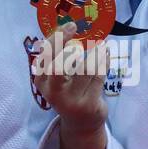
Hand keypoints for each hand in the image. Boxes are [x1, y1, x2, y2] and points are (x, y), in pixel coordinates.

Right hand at [32, 21, 109, 135]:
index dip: (56, 39)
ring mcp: (70, 100)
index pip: (45, 57)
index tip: (70, 26)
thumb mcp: (58, 76)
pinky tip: (106, 54)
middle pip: (58, 66)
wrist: (81, 122)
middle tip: (77, 27)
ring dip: (95, 53)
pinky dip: (103, 62)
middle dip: (67, 43)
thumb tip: (68, 26)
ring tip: (101, 44)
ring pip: (84, 69)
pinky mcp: (87, 104)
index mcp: (42, 81)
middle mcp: (53, 91)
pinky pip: (98, 77)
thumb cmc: (69, 91)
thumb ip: (59, 55)